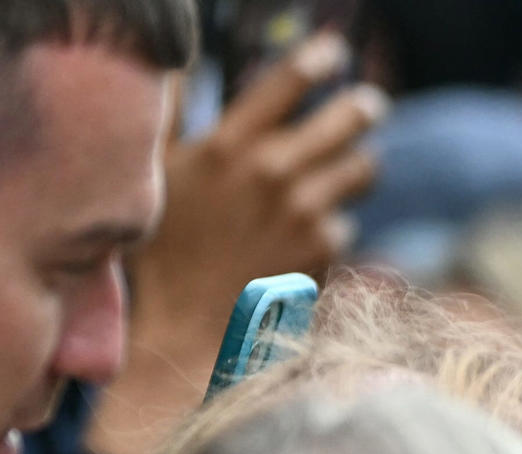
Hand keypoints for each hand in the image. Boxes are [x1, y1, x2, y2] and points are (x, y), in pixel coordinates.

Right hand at [86, 38, 383, 453]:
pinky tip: (308, 236)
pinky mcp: (324, 254)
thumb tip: (171, 63)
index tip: (332, 52)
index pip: (285, 80)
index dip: (316, 59)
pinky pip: (344, 224)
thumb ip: (169, 113)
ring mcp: (304, 214)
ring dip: (358, 166)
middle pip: (343, 120)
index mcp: (228, 145)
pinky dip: (332, 225)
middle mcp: (273, 173)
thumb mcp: (153, 174)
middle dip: (359, 107)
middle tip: (369, 102)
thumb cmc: (160, 252)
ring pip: (361, 171)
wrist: (185, 333)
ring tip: (355, 164)